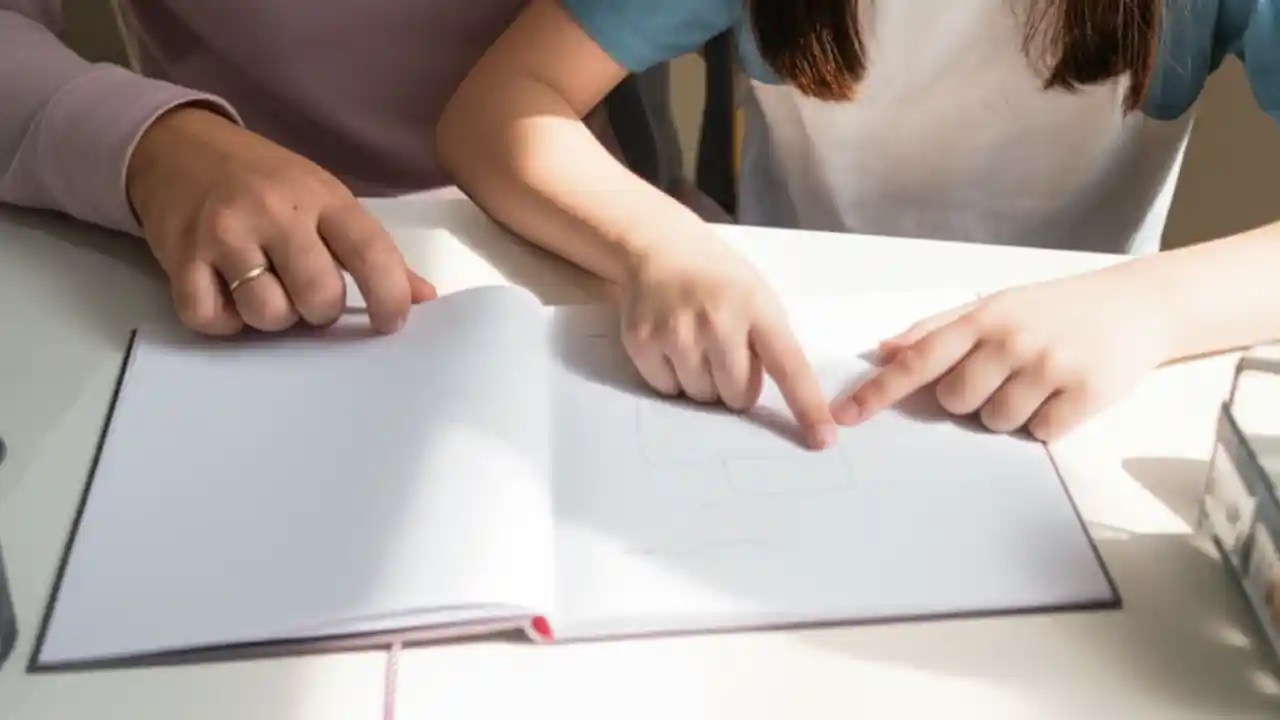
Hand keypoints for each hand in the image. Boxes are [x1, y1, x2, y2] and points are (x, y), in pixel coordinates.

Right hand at [126, 107, 434, 334]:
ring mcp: (223, 234)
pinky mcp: (180, 256)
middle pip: (318, 296)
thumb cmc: (264, 180)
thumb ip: (373, 251)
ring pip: (267, 314)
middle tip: (308, 296)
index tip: (391, 321)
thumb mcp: (324, 199)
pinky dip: (224, 320)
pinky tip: (227, 294)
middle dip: (320, 311)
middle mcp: (274, 212)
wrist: (177, 146)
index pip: (372, 253)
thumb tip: (423, 298)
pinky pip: (212, 319)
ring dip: (272, 316)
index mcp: (322, 197)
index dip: (391, 297)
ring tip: (265, 289)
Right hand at [621, 235, 836, 448]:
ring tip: (695, 346)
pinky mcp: (641, 341)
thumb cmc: (718, 280)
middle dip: (736, 387)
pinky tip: (671, 346)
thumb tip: (781, 402)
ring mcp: (676, 331)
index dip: (806, 405)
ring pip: (701, 396)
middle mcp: (716, 320)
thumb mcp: (756, 297)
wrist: (658, 248)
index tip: (822, 439)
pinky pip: (666, 389)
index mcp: (757, 308)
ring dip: (703, 383)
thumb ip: (769, 342)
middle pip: (738, 395)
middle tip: (725, 356)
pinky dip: (672, 378)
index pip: (788, 365)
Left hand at [832, 269, 1172, 440]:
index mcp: (983, 318)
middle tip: (1004, 374)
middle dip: (970, 398)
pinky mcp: (1085, 394)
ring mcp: (1049, 366)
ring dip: (1010, 413)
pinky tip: (1063, 393)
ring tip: (1037, 381)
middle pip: (955, 402)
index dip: (879, 392)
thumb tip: (884, 351)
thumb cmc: (1055, 309)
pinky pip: (1040, 434)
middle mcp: (1012, 340)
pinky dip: (1047, 422)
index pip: (918, 360)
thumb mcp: (995, 305)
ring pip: (996, 422)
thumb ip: (938, 329)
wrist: (1138, 304)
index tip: (845, 416)